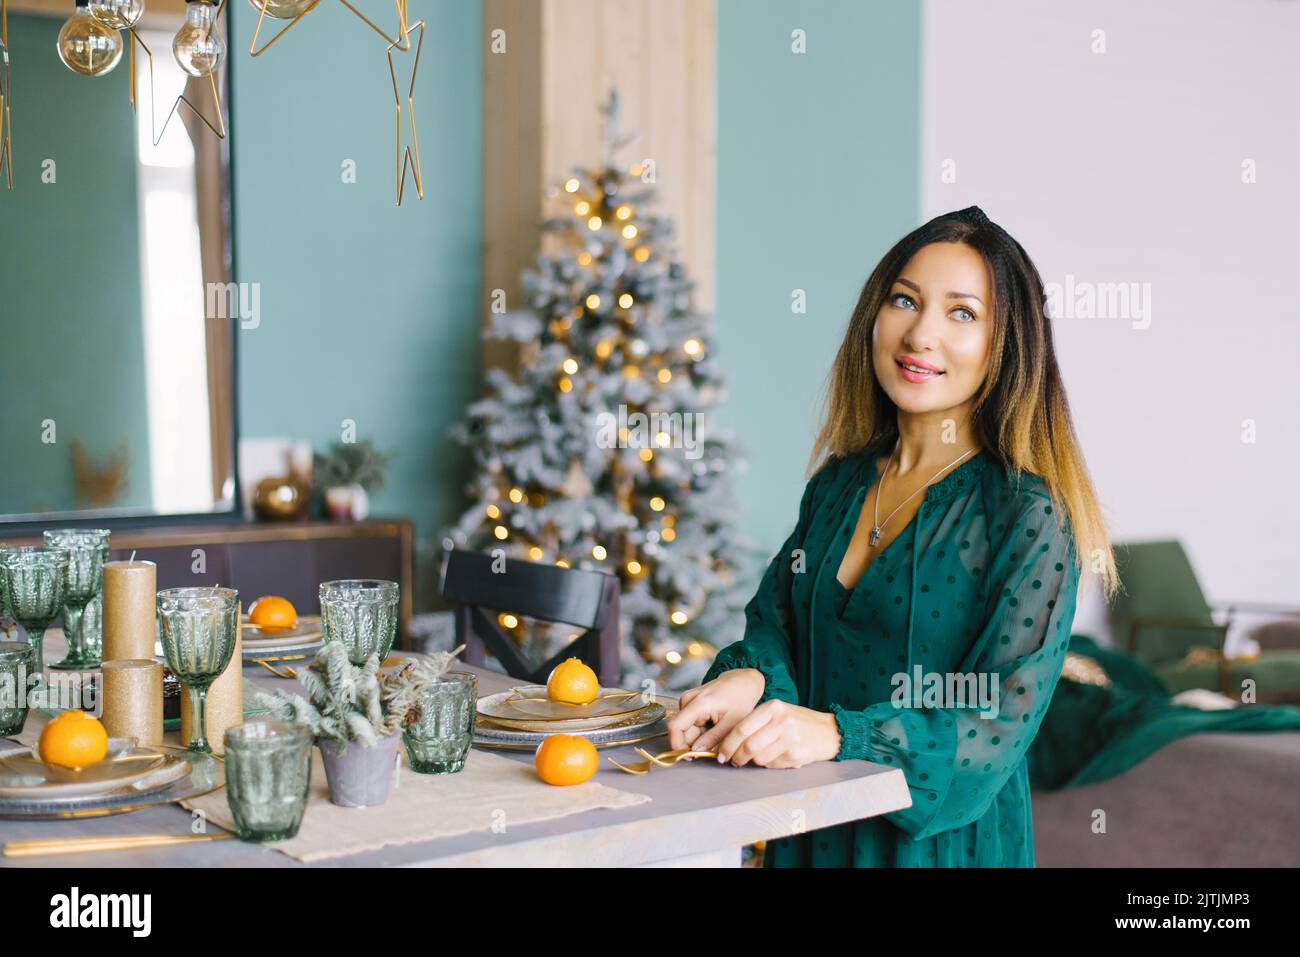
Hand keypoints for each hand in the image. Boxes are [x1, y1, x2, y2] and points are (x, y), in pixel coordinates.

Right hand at [667, 668, 765, 752]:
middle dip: (694, 743)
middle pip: (681, 730)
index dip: (677, 745)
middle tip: (714, 746)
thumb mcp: (732, 722)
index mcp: (698, 703)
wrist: (744, 680)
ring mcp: (687, 700)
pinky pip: (690, 723)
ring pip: (686, 728)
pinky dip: (700, 730)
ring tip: (718, 732)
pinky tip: (715, 726)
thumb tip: (695, 752)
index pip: (675, 727)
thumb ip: (713, 738)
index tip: (689, 757)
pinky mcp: (690, 703)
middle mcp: (688, 700)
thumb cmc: (741, 698)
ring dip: (698, 737)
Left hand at [715, 700, 841, 768]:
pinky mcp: (796, 754)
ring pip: (758, 758)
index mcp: (773, 707)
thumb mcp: (777, 713)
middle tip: (732, 761)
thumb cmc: (797, 722)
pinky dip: (768, 765)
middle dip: (736, 757)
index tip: (721, 754)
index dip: (727, 744)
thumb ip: (755, 723)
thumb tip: (728, 741)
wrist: (827, 731)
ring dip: (752, 763)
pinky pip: (772, 765)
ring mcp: (790, 738)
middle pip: (748, 745)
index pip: (741, 728)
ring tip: (755, 759)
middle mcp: (781, 721)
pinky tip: (774, 758)